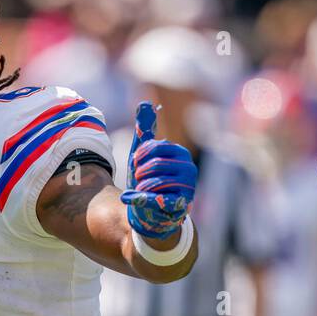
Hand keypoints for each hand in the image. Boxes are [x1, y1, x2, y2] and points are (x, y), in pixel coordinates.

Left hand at [120, 101, 197, 239]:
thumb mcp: (145, 155)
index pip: (155, 147)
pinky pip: (156, 199)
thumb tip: (145, 103)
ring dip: (141, 186)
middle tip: (140, 180)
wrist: (152, 212)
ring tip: (142, 190)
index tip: (138, 163)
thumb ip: (145, 132)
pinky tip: (127, 197)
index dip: (141, 156)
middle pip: (155, 165)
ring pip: (154, 182)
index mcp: (181, 154)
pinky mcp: (179, 207)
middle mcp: (189, 170)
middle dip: (141, 173)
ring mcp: (187, 189)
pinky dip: (138, 198)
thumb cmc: (150, 180)